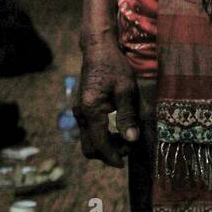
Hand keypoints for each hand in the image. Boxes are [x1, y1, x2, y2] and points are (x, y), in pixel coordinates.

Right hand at [76, 33, 139, 167]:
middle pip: (90, 148)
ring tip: (124, 137)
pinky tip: (116, 128)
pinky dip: (100, 136)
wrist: (98, 49)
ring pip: (88, 141)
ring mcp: (79, 112)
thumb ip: (128, 116)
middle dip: (108, 153)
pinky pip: (88, 131)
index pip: (100, 144)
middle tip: (127, 147)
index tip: (124, 163)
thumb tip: (132, 140)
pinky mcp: (81, 109)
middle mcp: (81, 114)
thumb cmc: (114, 66)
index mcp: (91, 110)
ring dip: (104, 146)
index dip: (112, 156)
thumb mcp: (126, 89)